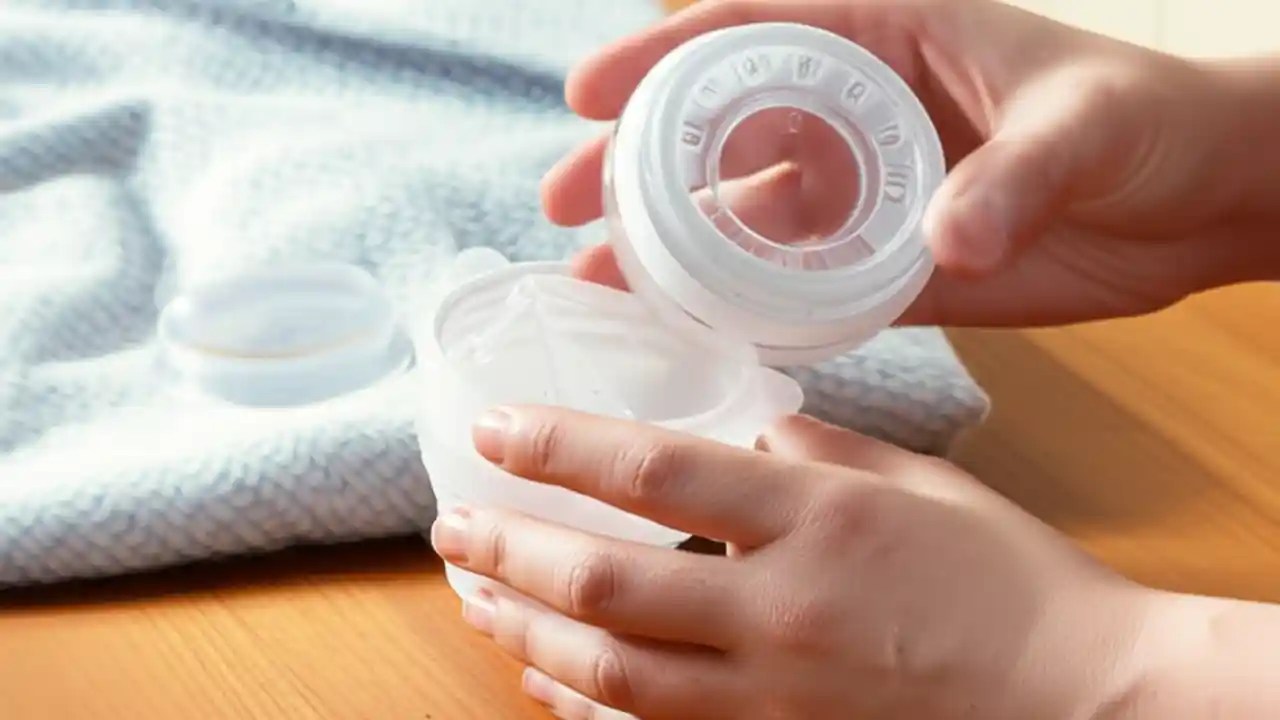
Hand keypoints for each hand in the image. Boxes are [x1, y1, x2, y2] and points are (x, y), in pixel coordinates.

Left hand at [430, 408, 1155, 718]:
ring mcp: (778, 698)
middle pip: (608, 585)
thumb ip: (817, 450)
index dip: (560, 447)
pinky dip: (583, 708)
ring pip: (612, 675)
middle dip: (511, 550)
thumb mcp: (922, 482)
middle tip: (452, 523)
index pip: (657, 475)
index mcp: (822, 521)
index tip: (495, 426)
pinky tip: (543, 680)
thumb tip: (736, 431)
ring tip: (474, 595)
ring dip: (525, 631)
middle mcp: (786, 612)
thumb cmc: (1014, 583)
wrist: (1091, 704)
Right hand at [544, 0, 1279, 327]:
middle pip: (720, 134)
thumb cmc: (1151, 120)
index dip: (661, 58)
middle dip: (634, 165)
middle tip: (564, 203)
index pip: (751, 33)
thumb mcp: (1082, 125)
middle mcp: (858, 116)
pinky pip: (796, 287)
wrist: (1201, 202)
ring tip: (598, 280)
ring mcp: (867, 196)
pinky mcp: (889, 268)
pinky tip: (685, 329)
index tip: (587, 94)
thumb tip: (952, 244)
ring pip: (743, 220)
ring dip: (669, 249)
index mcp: (886, 39)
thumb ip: (1015, 176)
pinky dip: (740, 307)